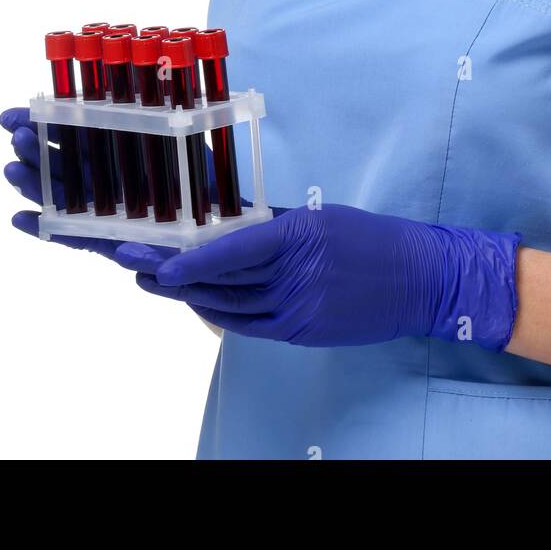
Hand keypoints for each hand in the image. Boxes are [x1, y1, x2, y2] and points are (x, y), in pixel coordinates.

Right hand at [0, 105, 240, 272]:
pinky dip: (42, 228)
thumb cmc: (200, 174)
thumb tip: (150, 61)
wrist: (219, 222)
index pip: (70, 127)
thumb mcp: (182, 132)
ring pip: (57, 193)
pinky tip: (20, 218)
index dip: (40, 119)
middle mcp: (100, 174)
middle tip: (17, 136)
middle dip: (33, 147)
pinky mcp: (104, 237)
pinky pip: (69, 233)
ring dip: (33, 182)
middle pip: (58, 158)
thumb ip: (161, 102)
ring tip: (12, 170)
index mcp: (113, 144)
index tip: (13, 114)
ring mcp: (98, 205)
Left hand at [133, 202, 520, 349]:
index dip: (190, 259)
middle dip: (173, 275)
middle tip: (133, 266)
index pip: (232, 249)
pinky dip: (219, 314)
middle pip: (221, 279)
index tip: (155, 261)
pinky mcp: (301, 333)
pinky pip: (249, 325)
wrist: (417, 278)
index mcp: (299, 235)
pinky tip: (196, 303)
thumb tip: (223, 221)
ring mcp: (298, 309)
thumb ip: (272, 224)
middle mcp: (295, 275)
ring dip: (188, 297)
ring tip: (154, 284)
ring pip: (228, 306)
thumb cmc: (368, 238)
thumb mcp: (320, 217)